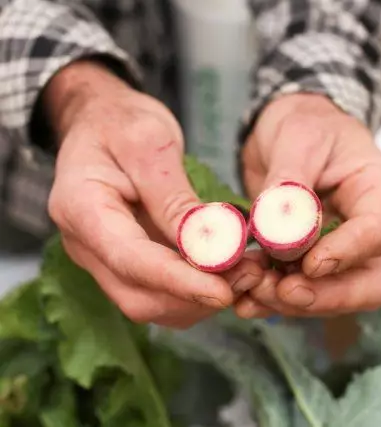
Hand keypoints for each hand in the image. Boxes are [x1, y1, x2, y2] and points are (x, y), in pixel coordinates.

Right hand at [46, 60, 264, 328]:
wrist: (103, 122)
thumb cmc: (121, 123)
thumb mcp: (149, 142)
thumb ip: (172, 195)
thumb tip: (205, 244)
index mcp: (81, 207)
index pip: (130, 259)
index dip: (179, 281)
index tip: (223, 291)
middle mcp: (85, 245)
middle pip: (139, 295)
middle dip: (197, 295)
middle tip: (251, 275)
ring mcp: (104, 259)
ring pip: (152, 304)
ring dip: (202, 299)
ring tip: (249, 273)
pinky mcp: (127, 265)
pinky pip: (161, 294)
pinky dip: (197, 292)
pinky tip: (231, 272)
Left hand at [236, 94, 380, 317]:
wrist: (287, 130)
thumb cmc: (305, 123)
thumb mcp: (298, 138)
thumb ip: (290, 183)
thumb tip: (279, 231)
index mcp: (377, 191)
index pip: (377, 232)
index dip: (347, 254)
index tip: (310, 264)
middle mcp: (365, 229)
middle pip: (367, 282)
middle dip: (323, 296)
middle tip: (278, 291)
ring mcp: (340, 250)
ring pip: (333, 296)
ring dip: (291, 302)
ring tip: (249, 294)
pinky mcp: (310, 262)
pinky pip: (300, 292)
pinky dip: (271, 299)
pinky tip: (243, 300)